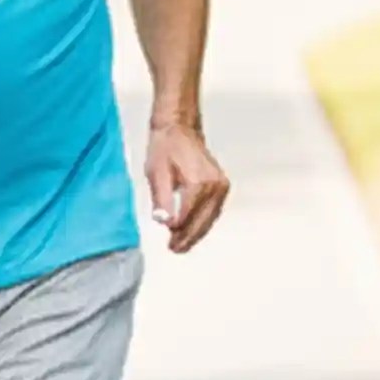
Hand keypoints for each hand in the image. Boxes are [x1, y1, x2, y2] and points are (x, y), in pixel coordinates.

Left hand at [145, 122, 229, 253]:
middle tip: (174, 249)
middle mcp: (214, 185)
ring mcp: (221, 186)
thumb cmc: (165, 149)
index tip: (167, 239)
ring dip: (196, 234)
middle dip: (187, 238)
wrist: (179, 129)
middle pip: (201, 221)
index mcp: (198, 182)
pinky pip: (213, 211)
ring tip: (180, 246)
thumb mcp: (156, 173)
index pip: (187, 216)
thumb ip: (161, 199)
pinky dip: (203, 223)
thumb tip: (164, 222)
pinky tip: (191, 232)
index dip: (176, 230)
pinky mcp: (222, 186)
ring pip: (209, 219)